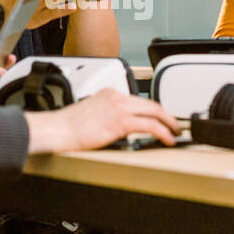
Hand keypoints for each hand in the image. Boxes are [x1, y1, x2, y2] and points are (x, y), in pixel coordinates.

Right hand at [24, 88, 181, 152]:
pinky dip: (163, 132)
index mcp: (109, 93)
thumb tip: (121, 128)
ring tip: (175, 134)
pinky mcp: (120, 122)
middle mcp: (116, 97)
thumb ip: (108, 115)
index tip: (162, 119)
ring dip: (169, 124)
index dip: (155, 111)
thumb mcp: (91, 113)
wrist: (57, 130)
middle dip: (167, 116)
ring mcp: (119, 108)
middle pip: (151, 104)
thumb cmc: (68, 126)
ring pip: (155, 112)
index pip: (139, 100)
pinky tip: (167, 139)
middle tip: (176, 125)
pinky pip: (150, 126)